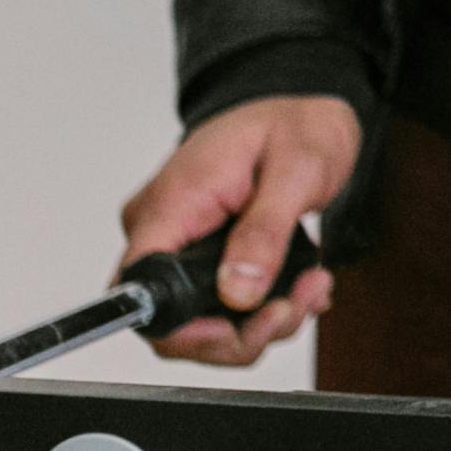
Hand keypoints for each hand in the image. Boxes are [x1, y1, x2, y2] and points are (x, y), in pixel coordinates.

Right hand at [118, 99, 357, 365]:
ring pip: (200, 321)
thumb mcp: (296, 170)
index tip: (239, 328)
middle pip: (173, 321)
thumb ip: (265, 231)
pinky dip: (261, 311)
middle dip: (238, 334)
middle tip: (295, 305)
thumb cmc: (294, 128)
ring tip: (309, 287)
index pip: (141, 289)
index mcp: (172, 203)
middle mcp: (162, 228)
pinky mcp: (199, 257)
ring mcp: (179, 244)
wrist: (303, 116)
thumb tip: (237, 291)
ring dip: (260, 323)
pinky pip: (217, 306)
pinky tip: (298, 286)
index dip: (184, 328)